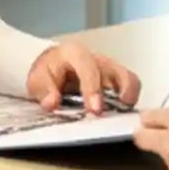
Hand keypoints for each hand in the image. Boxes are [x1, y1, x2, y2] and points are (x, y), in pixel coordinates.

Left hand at [26, 42, 141, 114]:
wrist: (51, 67)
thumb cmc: (47, 72)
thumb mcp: (38, 80)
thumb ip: (45, 91)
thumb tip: (52, 103)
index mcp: (75, 54)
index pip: (89, 68)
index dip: (93, 89)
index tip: (94, 110)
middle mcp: (96, 59)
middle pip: (117, 71)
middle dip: (119, 92)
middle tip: (111, 114)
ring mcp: (109, 69)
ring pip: (129, 78)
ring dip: (128, 97)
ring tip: (122, 115)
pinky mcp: (116, 80)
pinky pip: (130, 87)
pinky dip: (129, 100)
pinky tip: (121, 114)